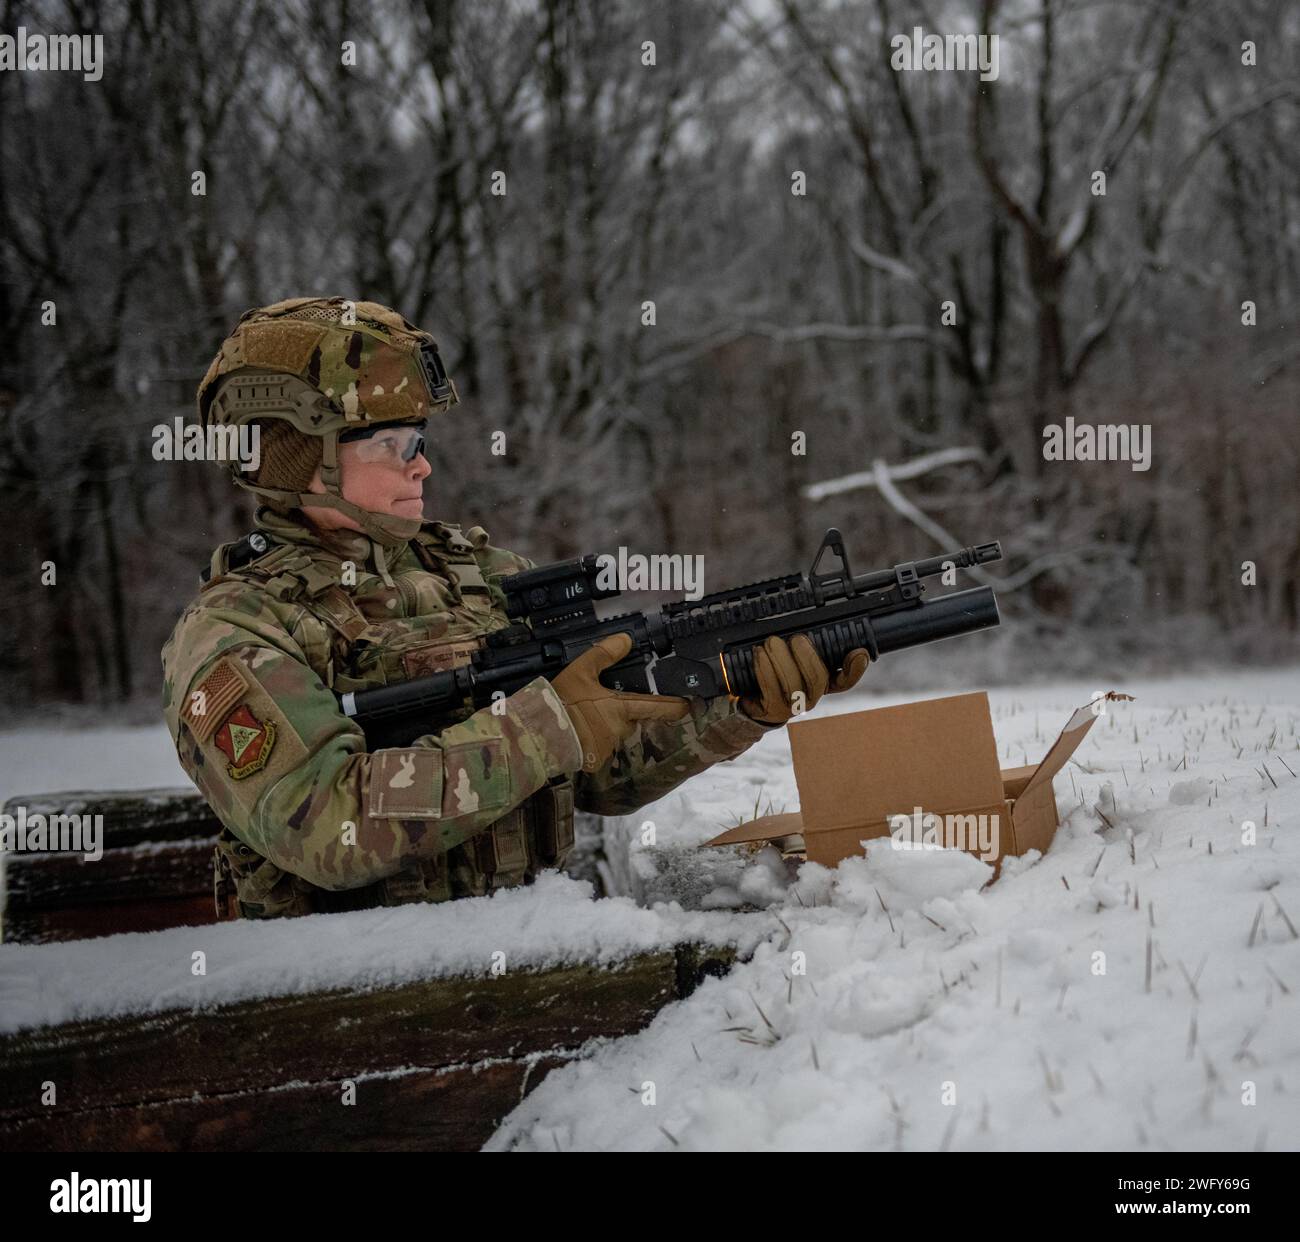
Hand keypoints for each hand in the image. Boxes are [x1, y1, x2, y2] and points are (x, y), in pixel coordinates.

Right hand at [551, 632, 690, 771]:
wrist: (541, 735)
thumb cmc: (564, 702)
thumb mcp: (581, 671)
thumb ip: (604, 655)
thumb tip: (626, 639)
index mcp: (621, 708)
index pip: (658, 707)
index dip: (675, 706)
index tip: (687, 706)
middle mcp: (620, 729)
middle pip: (630, 718)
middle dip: (621, 712)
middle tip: (600, 703)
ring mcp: (608, 747)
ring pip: (613, 733)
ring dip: (603, 726)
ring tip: (581, 717)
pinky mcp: (594, 761)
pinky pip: (598, 747)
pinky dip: (590, 740)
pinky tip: (576, 732)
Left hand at [738, 635, 870, 724]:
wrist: (751, 698)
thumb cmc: (776, 673)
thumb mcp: (792, 657)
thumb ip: (805, 645)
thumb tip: (809, 628)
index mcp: (823, 683)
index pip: (846, 680)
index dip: (855, 668)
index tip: (858, 652)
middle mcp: (812, 696)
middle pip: (818, 680)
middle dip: (807, 656)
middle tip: (796, 638)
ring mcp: (793, 705)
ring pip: (793, 684)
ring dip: (781, 659)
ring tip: (771, 642)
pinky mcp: (773, 709)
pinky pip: (771, 688)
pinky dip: (765, 668)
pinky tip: (760, 654)